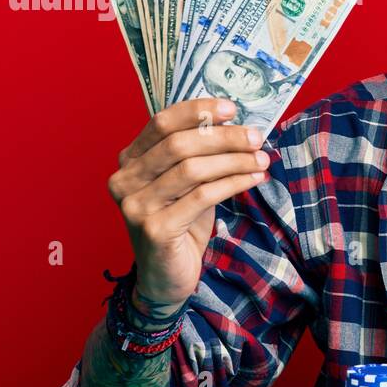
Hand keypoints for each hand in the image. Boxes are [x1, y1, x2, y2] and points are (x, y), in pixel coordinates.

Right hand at [107, 98, 269, 310]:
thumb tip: (238, 125)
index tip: (232, 108)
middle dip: (224, 137)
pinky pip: (202, 196)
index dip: (197, 111)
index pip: (162, 123)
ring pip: (192, 169)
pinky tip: (254, 180)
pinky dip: (233, 184)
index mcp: (130, 161)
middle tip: (256, 137)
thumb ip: (201, 155)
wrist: (166, 278)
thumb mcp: (188, 184)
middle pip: (179, 144)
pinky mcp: (154, 228)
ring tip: (261, 159)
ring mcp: (136, 205)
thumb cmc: (181, 225)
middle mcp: (125, 180)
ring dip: (234, 160)